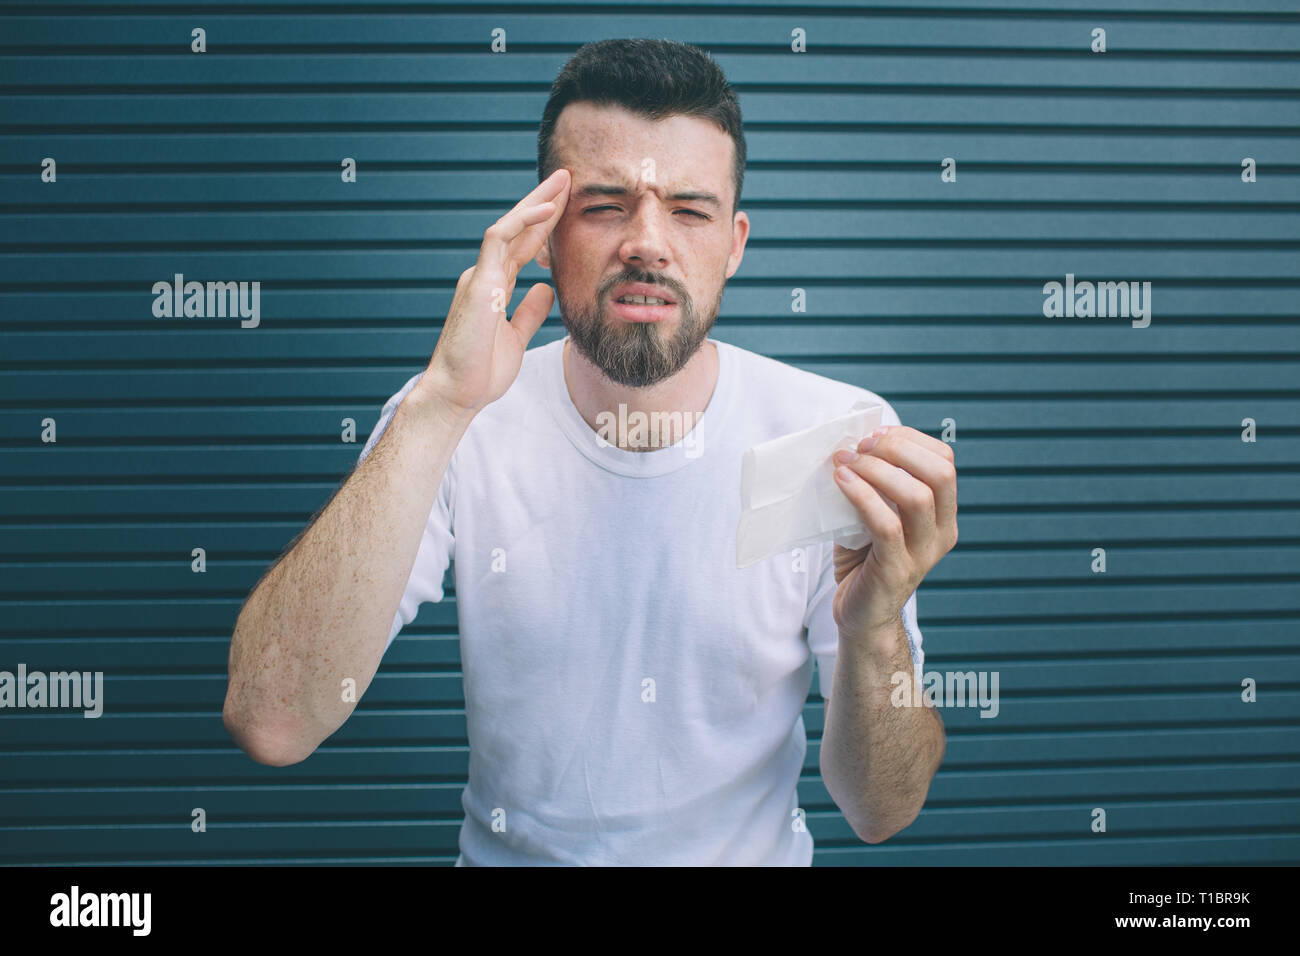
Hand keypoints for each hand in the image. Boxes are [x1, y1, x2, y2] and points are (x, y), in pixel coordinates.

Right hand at [421, 168, 570, 417]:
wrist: (457, 393)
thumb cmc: (481, 372)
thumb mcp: (516, 337)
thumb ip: (530, 311)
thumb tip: (546, 288)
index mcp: (494, 288)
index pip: (522, 247)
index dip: (544, 225)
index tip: (567, 206)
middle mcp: (485, 276)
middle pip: (518, 229)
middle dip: (543, 202)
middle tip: (567, 178)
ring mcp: (480, 276)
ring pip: (509, 226)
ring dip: (536, 201)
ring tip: (562, 181)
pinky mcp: (478, 281)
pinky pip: (498, 239)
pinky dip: (523, 221)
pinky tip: (547, 209)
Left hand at [829, 424, 957, 645]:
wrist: (862, 616)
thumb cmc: (865, 560)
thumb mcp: (875, 515)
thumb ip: (874, 484)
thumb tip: (850, 442)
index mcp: (944, 515)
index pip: (945, 461)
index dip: (911, 439)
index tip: (876, 433)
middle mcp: (943, 533)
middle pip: (940, 474)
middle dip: (898, 449)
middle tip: (861, 446)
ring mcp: (924, 554)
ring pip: (917, 496)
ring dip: (877, 470)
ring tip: (845, 461)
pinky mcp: (897, 570)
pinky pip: (886, 524)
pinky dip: (862, 495)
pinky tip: (841, 480)